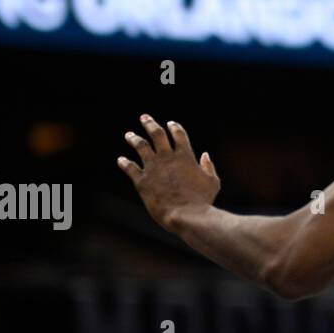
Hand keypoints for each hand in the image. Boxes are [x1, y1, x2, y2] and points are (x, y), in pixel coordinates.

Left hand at [119, 115, 219, 230]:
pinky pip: (130, 168)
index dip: (174, 127)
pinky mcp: (142, 181)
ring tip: (129, 135)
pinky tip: (120, 160)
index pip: (178, 134)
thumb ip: (209, 167)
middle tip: (144, 118)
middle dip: (150, 124)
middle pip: (157, 134)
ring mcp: (153, 168)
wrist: (185, 215)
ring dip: (134, 139)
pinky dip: (124, 163)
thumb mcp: (213, 182)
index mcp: (186, 156)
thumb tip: (205, 155)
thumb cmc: (202, 200)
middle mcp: (168, 157)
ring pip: (141, 147)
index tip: (170, 123)